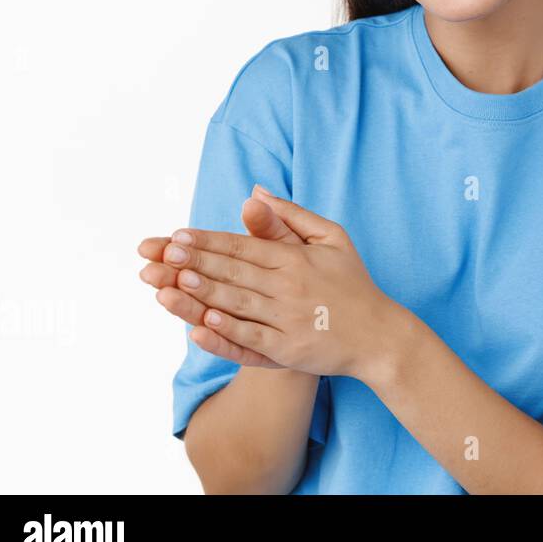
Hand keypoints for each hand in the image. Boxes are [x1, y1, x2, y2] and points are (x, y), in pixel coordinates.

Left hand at [151, 188, 397, 378]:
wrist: (378, 334)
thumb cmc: (352, 283)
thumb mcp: (332, 238)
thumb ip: (292, 216)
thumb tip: (255, 192)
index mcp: (296, 258)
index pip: (244, 246)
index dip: (209, 242)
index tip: (178, 236)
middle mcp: (290, 286)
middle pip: (235, 272)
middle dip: (197, 263)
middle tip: (164, 255)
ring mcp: (288, 319)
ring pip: (238, 304)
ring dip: (203, 294)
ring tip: (172, 284)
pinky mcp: (288, 350)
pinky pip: (251, 340)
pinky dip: (227, 333)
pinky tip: (203, 325)